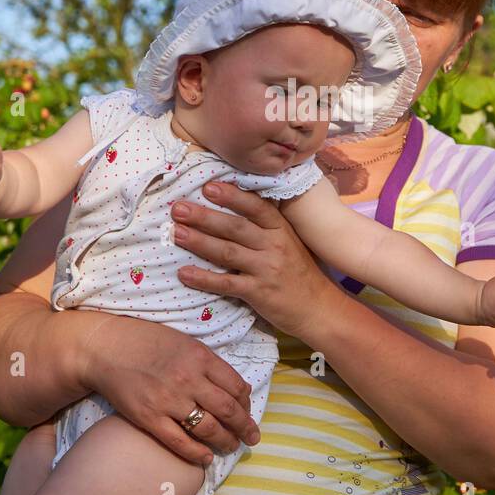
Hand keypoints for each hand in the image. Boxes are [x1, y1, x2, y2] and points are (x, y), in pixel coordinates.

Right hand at [79, 312, 261, 465]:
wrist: (106, 349)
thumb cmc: (147, 341)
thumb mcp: (185, 342)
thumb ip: (209, 363)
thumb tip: (235, 388)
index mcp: (201, 357)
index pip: (237, 386)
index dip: (247, 404)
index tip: (248, 413)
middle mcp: (189, 380)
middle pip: (228, 410)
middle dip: (244, 428)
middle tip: (251, 438)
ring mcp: (169, 401)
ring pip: (208, 429)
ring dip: (225, 441)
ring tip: (231, 446)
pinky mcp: (149, 418)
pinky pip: (179, 442)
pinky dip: (196, 453)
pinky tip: (205, 458)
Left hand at [168, 180, 338, 339]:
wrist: (318, 308)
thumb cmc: (299, 272)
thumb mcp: (289, 241)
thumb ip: (265, 226)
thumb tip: (235, 203)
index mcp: (281, 230)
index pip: (256, 207)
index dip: (232, 196)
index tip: (208, 186)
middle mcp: (274, 246)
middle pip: (236, 227)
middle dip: (205, 216)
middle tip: (178, 208)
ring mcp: (266, 270)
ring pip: (228, 252)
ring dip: (199, 242)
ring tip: (176, 233)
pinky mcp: (258, 293)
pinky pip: (227, 284)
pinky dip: (204, 278)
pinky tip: (184, 273)